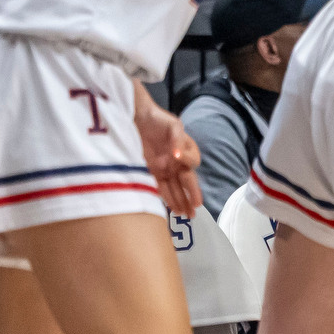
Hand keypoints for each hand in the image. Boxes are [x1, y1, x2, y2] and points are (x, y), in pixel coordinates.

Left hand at [133, 92, 202, 217]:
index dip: (186, 160)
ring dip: (181, 201)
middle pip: (187, 181)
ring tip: (186, 215)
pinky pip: (161, 188)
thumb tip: (177, 155)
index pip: (192, 161)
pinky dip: (167, 198)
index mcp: (186, 150)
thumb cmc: (157, 119)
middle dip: (192, 195)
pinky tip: (173, 208)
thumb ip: (178, 139)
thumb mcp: (172, 125)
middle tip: (196, 209)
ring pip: (175, 188)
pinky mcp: (152, 172)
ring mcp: (165, 168)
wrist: (136, 118)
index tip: (175, 156)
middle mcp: (177, 162)